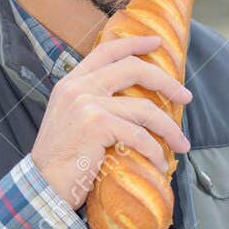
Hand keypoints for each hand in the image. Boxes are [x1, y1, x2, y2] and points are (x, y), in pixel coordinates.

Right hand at [30, 32, 191, 210]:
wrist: (42, 185)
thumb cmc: (60, 160)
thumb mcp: (71, 120)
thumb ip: (92, 103)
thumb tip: (129, 102)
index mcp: (71, 82)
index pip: (107, 51)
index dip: (135, 44)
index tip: (157, 43)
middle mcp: (78, 87)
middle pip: (133, 69)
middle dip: (166, 82)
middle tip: (185, 97)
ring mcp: (87, 104)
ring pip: (144, 108)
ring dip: (169, 128)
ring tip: (182, 144)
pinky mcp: (96, 125)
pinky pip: (139, 136)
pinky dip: (155, 151)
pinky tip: (160, 163)